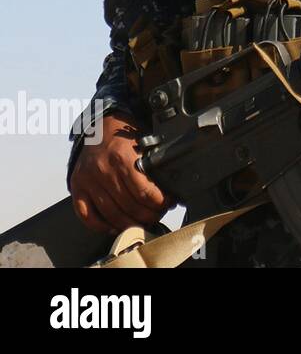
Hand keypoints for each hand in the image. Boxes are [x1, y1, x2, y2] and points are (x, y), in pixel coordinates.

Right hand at [69, 113, 172, 233]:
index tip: (168, 204)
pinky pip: (86, 215)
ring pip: (110, 214)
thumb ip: (154, 165)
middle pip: (129, 206)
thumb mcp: (144, 144)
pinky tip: (115, 227)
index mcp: (122, 158)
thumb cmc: (125, 136)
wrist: (100, 126)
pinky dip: (101, 225)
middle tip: (157, 215)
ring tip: (142, 223)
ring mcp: (88, 180)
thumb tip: (171, 188)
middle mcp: (103, 170)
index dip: (159, 203)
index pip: (144, 192)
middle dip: (148, 215)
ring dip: (129, 224)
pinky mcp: (77, 187)